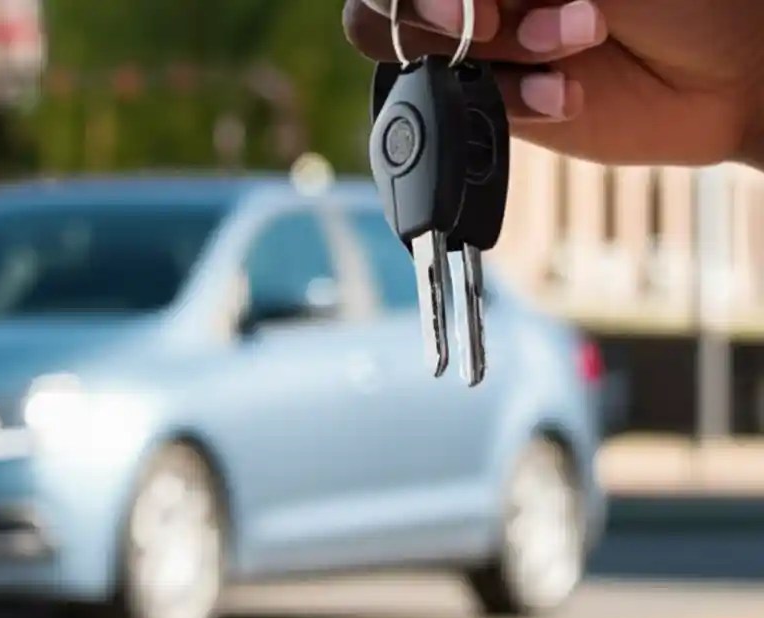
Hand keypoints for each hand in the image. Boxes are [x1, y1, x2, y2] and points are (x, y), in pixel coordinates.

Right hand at [343, 0, 763, 168]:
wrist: (737, 71)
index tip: (468, 2)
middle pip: (379, 11)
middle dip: (431, 20)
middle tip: (488, 28)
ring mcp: (482, 51)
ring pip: (416, 64)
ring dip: (491, 59)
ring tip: (574, 47)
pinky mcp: (500, 107)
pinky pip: (463, 116)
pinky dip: (514, 105)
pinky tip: (567, 96)